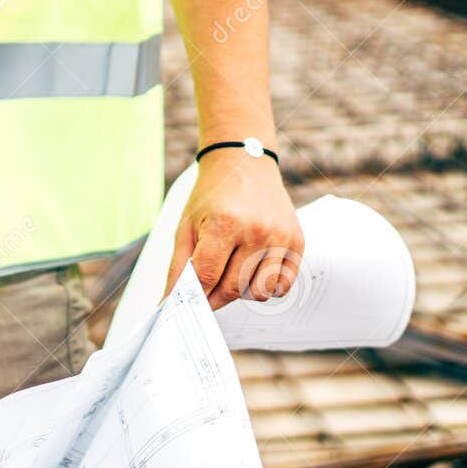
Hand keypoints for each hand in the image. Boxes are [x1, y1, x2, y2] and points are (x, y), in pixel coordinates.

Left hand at [165, 151, 303, 309]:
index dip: (195, 296)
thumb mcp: (186, 225)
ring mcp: (280, 236)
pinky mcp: (297, 240)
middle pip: (233, 288)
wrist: (244, 163)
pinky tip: (253, 275)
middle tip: (206, 295)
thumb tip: (169, 301)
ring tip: (230, 277)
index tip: (189, 303)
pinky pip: (284, 284)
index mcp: (225, 223)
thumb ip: (178, 266)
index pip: (208, 277)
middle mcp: (256, 231)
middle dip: (214, 299)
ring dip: (241, 294)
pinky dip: (267, 288)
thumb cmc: (212, 195)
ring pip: (259, 292)